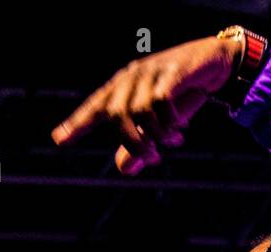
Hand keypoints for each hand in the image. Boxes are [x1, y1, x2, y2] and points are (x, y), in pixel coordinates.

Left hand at [51, 36, 239, 174]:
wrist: (211, 63)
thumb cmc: (179, 93)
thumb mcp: (158, 123)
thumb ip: (139, 145)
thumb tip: (122, 169)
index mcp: (121, 89)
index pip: (94, 107)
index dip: (77, 124)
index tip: (59, 140)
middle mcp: (130, 78)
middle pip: (117, 115)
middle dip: (135, 143)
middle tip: (155, 159)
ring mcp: (150, 72)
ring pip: (140, 110)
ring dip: (158, 135)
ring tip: (175, 141)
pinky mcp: (172, 71)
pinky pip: (161, 100)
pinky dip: (170, 121)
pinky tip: (181, 128)